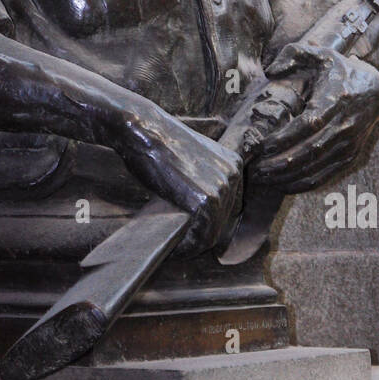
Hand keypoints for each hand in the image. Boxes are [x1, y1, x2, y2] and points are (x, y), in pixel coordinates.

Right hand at [120, 102, 242, 255]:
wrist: (144, 131)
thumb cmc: (158, 144)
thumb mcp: (191, 158)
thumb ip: (202, 179)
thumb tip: (199, 210)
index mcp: (233, 164)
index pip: (228, 207)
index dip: (209, 224)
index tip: (191, 233)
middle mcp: (234, 175)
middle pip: (222, 221)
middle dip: (202, 236)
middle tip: (181, 245)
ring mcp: (222, 188)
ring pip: (213, 232)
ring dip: (194, 244)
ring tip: (176, 248)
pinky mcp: (206, 201)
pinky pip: (202, 235)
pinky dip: (188, 247)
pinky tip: (175, 248)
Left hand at [248, 42, 378, 191]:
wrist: (375, 91)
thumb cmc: (340, 72)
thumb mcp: (320, 55)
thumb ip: (294, 54)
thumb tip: (271, 70)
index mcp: (336, 100)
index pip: (306, 125)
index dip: (283, 139)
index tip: (259, 147)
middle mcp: (345, 125)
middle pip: (309, 151)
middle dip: (278, 163)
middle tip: (253, 169)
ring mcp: (349, 144)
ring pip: (315, 167)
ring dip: (287, 176)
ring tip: (262, 178)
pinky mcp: (349, 157)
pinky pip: (325, 176)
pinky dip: (302, 184)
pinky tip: (282, 184)